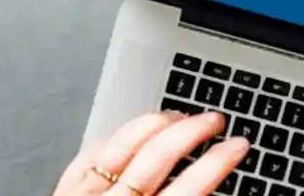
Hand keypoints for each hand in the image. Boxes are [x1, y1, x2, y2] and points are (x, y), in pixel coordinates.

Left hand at [53, 111, 249, 195]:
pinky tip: (133, 130)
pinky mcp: (65, 191)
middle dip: (193, 130)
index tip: (238, 146)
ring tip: (180, 115)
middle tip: (215, 120)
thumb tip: (208, 195)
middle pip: (160, 155)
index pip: (191, 189)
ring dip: (158, 123)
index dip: (218, 161)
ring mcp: (87, 195)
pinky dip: (116, 138)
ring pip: (126, 143)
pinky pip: (93, 152)